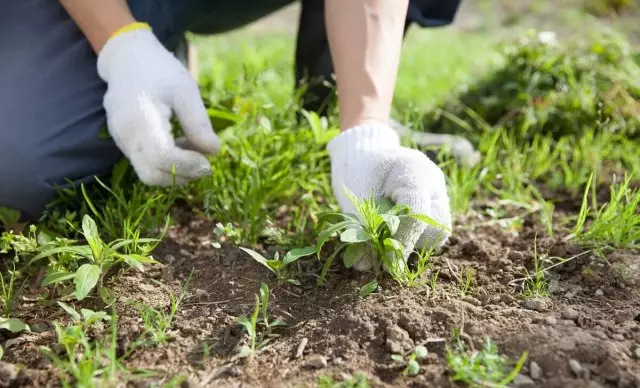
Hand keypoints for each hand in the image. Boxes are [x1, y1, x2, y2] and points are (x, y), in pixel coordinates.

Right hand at [97, 28, 219, 185]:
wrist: (126, 59)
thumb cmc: (159, 71)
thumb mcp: (186, 90)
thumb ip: (198, 123)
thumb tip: (213, 153)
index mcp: (141, 118)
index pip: (163, 157)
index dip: (188, 166)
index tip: (208, 161)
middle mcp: (126, 135)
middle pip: (152, 174)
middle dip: (182, 175)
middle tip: (204, 163)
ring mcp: (121, 141)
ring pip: (148, 173)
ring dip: (174, 170)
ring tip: (191, 147)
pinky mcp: (123, 143)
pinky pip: (144, 163)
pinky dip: (165, 163)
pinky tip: (178, 143)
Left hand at [327, 124, 451, 270]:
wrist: (365, 152)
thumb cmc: (357, 168)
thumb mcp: (354, 196)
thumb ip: (361, 228)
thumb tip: (364, 266)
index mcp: (415, 172)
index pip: (418, 213)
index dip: (403, 241)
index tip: (386, 263)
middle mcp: (433, 183)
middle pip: (437, 227)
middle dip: (412, 244)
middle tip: (385, 250)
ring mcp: (438, 194)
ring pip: (438, 233)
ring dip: (413, 244)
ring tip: (387, 240)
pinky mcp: (435, 205)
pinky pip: (431, 231)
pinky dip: (412, 238)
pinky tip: (393, 235)